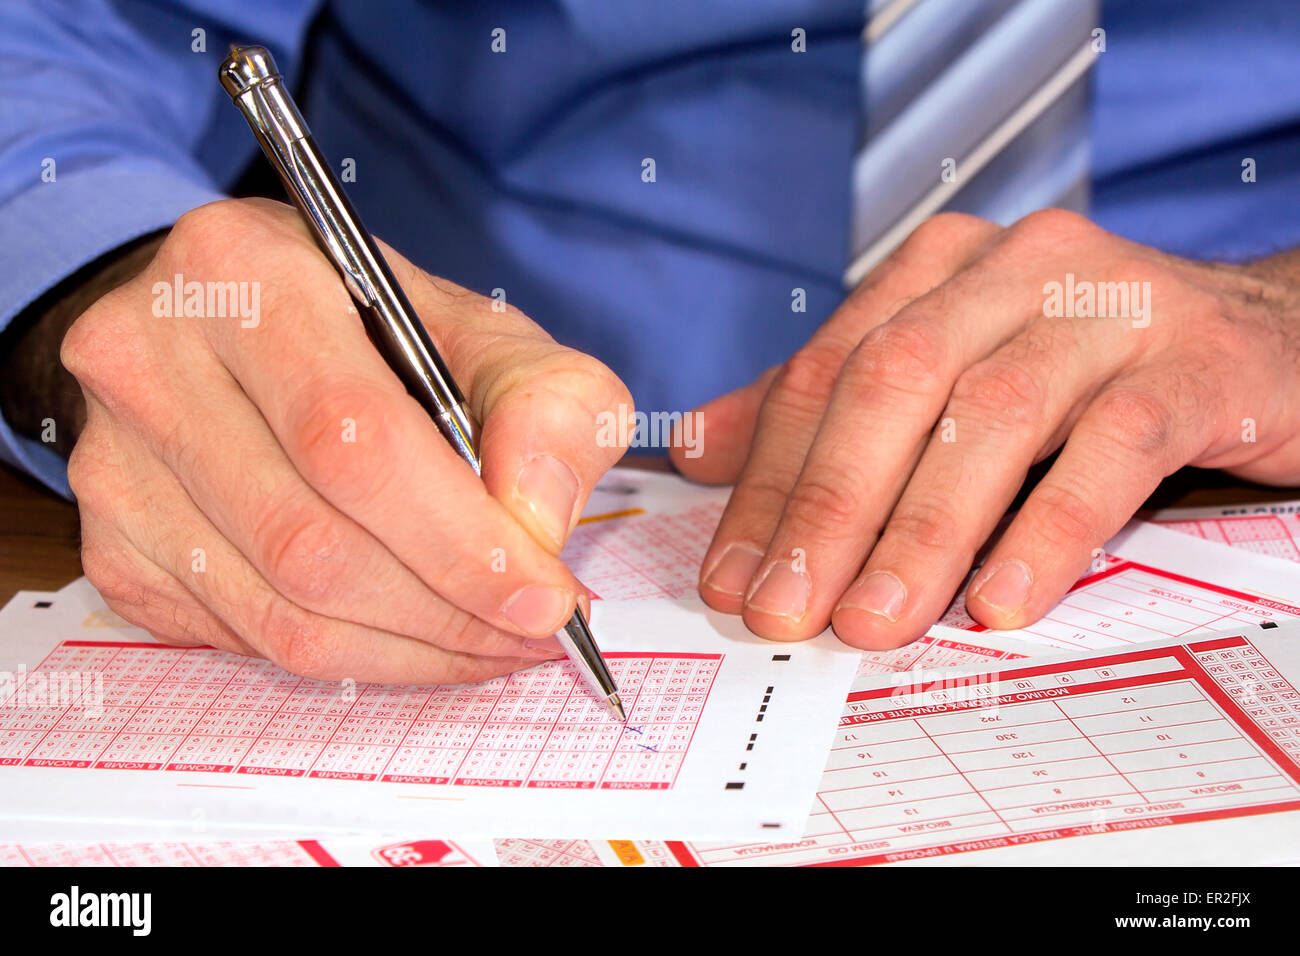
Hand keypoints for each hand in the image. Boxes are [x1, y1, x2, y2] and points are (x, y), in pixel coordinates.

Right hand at [60, 198, 631, 681]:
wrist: (250, 332)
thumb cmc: (378, 332)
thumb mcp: (488, 332)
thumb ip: (544, 403)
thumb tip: (537, 521)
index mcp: (241, 272)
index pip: (351, 437)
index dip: (459, 539)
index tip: (545, 595)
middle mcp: (147, 360)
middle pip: (312, 543)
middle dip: (449, 610)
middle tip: (533, 627)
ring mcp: (114, 463)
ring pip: (281, 612)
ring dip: (412, 648)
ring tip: (492, 636)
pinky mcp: (115, 546)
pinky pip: (249, 640)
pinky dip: (356, 656)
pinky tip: (416, 632)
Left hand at [673, 209, 1299, 648]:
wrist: (1259, 339)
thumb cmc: (1082, 370)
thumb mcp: (946, 372)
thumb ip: (828, 406)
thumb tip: (701, 450)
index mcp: (940, 268)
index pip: (827, 373)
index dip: (770, 480)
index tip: (733, 575)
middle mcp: (1016, 269)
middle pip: (894, 385)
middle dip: (829, 508)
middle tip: (785, 609)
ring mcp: (1109, 308)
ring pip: (992, 416)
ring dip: (921, 531)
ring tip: (872, 622)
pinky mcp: (1197, 364)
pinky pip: (1111, 448)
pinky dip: (1047, 530)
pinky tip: (999, 601)